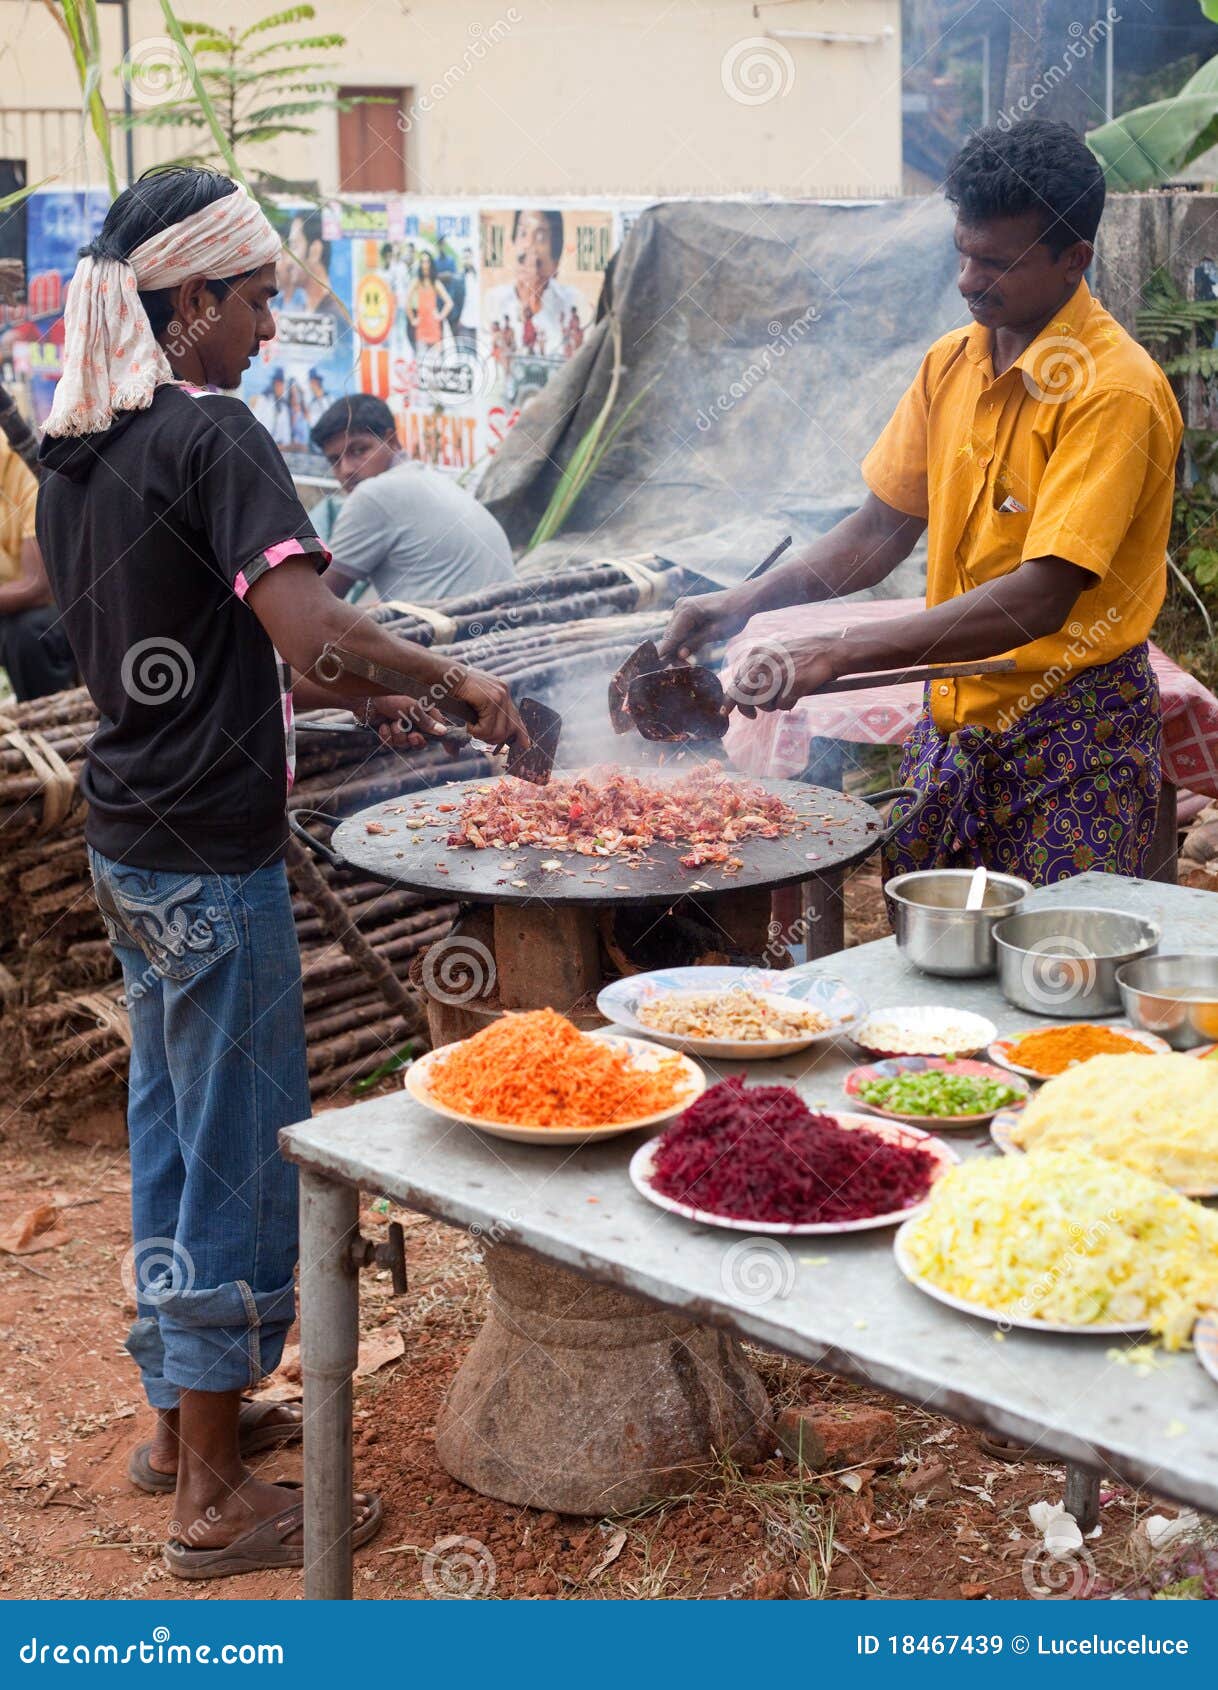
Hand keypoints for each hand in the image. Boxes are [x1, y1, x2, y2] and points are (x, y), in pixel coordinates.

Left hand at [364, 695, 448, 749]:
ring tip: (392, 723)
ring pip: (404, 744)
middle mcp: (413, 722)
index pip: (439, 729)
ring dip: (397, 735)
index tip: (453, 752)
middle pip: (421, 742)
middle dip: (415, 740)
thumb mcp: (412, 707)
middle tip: (412, 735)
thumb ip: (427, 721)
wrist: (364, 696)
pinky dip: (386, 736)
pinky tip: (382, 725)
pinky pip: (390, 744)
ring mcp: (399, 728)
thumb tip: (443, 732)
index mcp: (424, 713)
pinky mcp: (386, 733)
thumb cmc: (390, 696)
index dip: (446, 741)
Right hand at [451, 668, 529, 751]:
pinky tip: (468, 722)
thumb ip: (487, 714)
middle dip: (495, 739)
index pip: (517, 718)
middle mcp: (504, 692)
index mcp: (502, 691)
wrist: (444, 674)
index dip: (521, 735)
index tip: (525, 746)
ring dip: (482, 735)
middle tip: (478, 733)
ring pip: (499, 732)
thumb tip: (497, 737)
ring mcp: (499, 695)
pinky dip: (475, 731)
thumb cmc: (454, 689)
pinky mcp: (490, 700)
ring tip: (471, 727)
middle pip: (511, 729)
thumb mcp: (474, 702)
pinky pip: (486, 728)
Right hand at [656, 588, 751, 661]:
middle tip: (682, 670)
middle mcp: (680, 607)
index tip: (660, 669)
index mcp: (687, 610)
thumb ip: (696, 642)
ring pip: (674, 635)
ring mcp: (682, 608)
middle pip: (670, 636)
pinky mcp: (686, 612)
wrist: (745, 599)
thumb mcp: (717, 632)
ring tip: (687, 664)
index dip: (665, 653)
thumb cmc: (735, 614)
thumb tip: (679, 654)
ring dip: (678, 649)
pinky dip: (683, 642)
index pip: (671, 636)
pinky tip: (688, 654)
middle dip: (673, 654)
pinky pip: (680, 630)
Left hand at [724, 634, 845, 717]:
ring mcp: (777, 675)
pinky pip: (782, 707)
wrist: (829, 651)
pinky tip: (796, 695)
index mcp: (756, 655)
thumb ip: (757, 669)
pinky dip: (788, 705)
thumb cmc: (802, 655)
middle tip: (751, 716)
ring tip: (784, 696)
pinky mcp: (791, 686)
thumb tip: (741, 691)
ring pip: (762, 704)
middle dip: (745, 709)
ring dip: (772, 706)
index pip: (735, 681)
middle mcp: (763, 664)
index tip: (725, 711)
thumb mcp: (773, 654)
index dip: (730, 700)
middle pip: (743, 696)